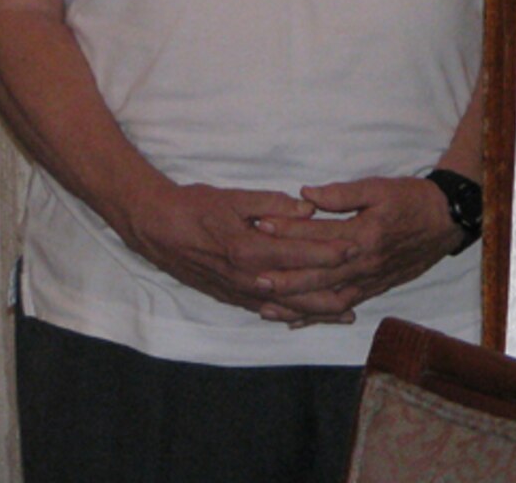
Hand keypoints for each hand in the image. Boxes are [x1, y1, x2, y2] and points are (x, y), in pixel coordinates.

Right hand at [117, 183, 353, 312]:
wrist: (154, 227)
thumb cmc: (194, 206)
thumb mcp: (234, 197)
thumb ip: (273, 203)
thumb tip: (309, 208)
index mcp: (246, 248)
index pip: (296, 254)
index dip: (327, 252)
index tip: (354, 249)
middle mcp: (243, 276)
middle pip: (294, 290)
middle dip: (329, 292)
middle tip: (361, 292)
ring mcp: (234, 290)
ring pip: (281, 307)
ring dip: (313, 312)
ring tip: (343, 315)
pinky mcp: (227, 296)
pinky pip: (262, 310)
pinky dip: (287, 315)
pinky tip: (303, 318)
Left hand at [251, 175, 460, 326]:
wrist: (446, 220)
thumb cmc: (412, 199)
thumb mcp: (380, 187)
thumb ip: (343, 193)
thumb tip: (306, 194)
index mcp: (365, 233)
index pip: (319, 233)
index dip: (288, 229)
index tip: (259, 225)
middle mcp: (364, 262)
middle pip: (318, 274)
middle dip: (284, 277)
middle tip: (252, 278)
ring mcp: (370, 279)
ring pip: (327, 298)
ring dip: (296, 304)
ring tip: (265, 306)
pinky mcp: (375, 289)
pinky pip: (342, 306)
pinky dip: (317, 316)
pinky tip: (294, 321)